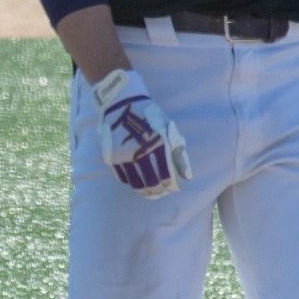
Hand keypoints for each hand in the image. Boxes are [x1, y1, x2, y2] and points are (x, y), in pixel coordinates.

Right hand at [92, 68, 191, 198]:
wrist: (122, 104)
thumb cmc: (150, 117)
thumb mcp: (169, 131)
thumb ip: (179, 154)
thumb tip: (187, 176)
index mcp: (158, 144)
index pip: (166, 173)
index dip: (171, 184)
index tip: (173, 188)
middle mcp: (140, 152)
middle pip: (151, 182)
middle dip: (159, 191)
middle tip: (162, 193)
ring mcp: (124, 156)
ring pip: (136, 183)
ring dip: (145, 191)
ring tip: (151, 194)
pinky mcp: (111, 158)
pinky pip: (123, 177)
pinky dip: (132, 183)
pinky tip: (138, 183)